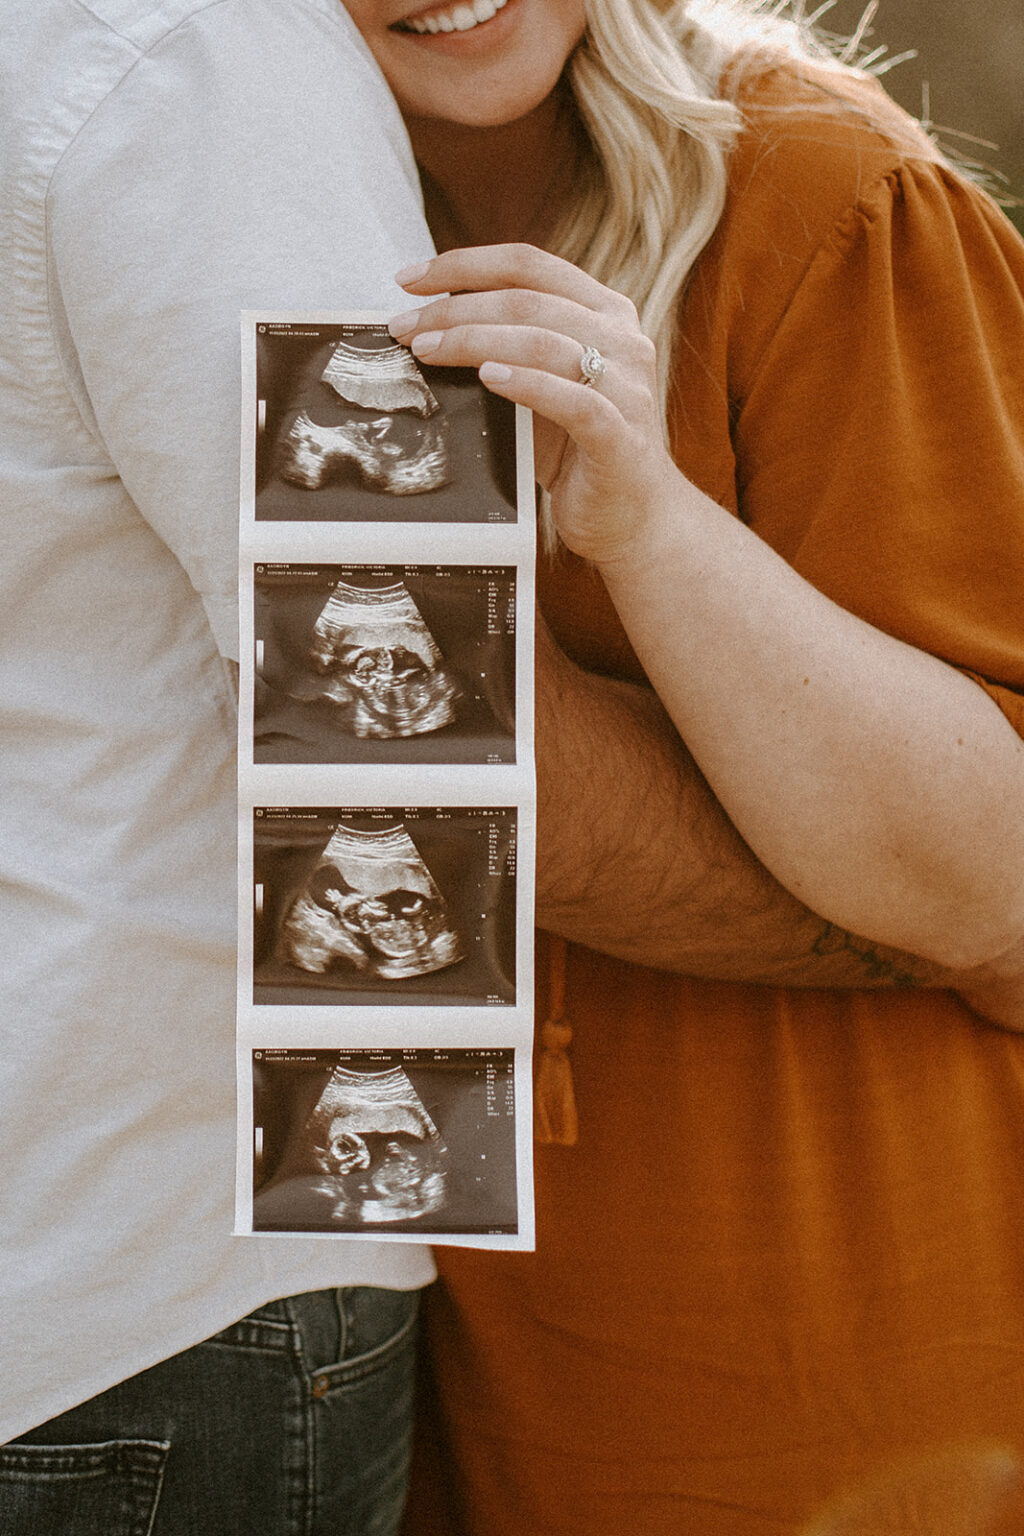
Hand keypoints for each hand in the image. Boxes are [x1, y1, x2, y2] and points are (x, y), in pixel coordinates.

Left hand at [389, 244, 679, 563]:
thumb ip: (504, 350)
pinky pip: (573, 402)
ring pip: (545, 344)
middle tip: (406, 327)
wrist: (631, 515)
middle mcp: (623, 339)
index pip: (529, 265)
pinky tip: (488, 378)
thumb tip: (428, 325)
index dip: (465, 263)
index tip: (410, 280)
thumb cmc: (576, 448)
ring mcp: (628, 387)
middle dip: (455, 309)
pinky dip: (527, 385)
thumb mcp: (537, 387)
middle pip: (527, 301)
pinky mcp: (622, 437)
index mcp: (604, 312)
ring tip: (428, 351)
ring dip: (475, 342)